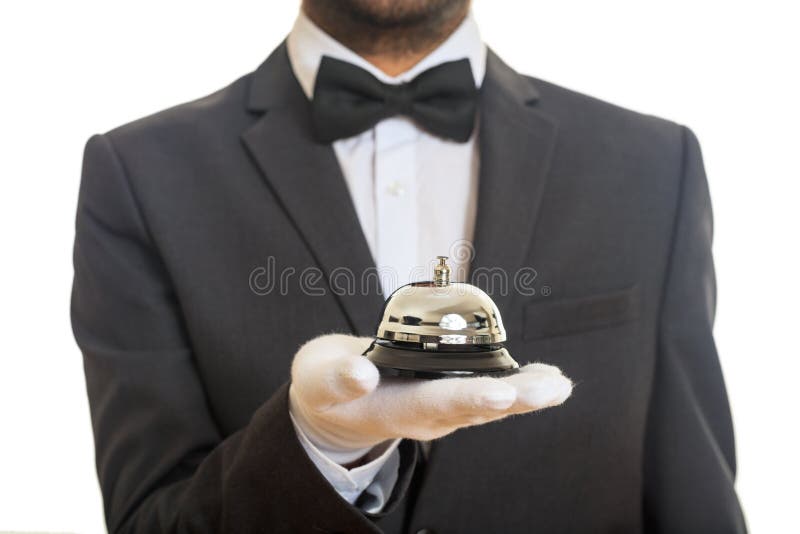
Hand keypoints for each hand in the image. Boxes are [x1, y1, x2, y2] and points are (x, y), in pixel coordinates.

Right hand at [289, 334, 572, 451]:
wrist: (336, 405)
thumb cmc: (328, 388)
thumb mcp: (319, 381)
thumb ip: (337, 378)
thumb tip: (362, 373)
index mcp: (395, 408)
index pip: (436, 403)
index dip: (469, 398)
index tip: (500, 394)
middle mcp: (426, 413)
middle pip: (476, 408)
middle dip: (516, 398)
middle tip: (552, 388)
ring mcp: (440, 408)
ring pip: (489, 404)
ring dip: (525, 394)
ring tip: (557, 383)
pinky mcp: (448, 396)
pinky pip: (488, 394)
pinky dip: (518, 385)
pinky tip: (546, 377)